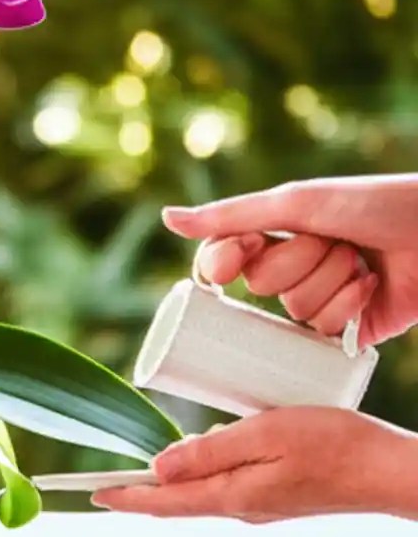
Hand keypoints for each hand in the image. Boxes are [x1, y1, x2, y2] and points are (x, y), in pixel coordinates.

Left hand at [92, 407, 417, 522]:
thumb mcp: (265, 435)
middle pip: (177, 500)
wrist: (389, 470)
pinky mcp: (275, 493)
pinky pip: (225, 484)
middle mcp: (241, 506)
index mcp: (233, 496)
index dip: (125, 496)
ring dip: (170, 478)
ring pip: (201, 491)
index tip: (91, 492)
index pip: (164, 502)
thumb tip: (157, 467)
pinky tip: (199, 452)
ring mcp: (259, 503)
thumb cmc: (333, 445)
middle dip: (139, 491)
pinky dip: (202, 471)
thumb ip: (210, 452)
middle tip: (102, 481)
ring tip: (139, 465)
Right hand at [163, 174, 417, 345]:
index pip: (220, 260)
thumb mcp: (295, 204)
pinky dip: (348, 307)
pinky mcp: (348, 328)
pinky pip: (322, 332)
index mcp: (272, 234)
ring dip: (331, 282)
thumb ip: (229, 216)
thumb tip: (165, 218)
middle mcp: (291, 268)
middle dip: (301, 261)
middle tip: (333, 241)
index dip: (223, 264)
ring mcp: (318, 299)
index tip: (241, 253)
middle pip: (261, 286)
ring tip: (361, 261)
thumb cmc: (371, 204)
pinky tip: (371, 286)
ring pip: (294, 311)